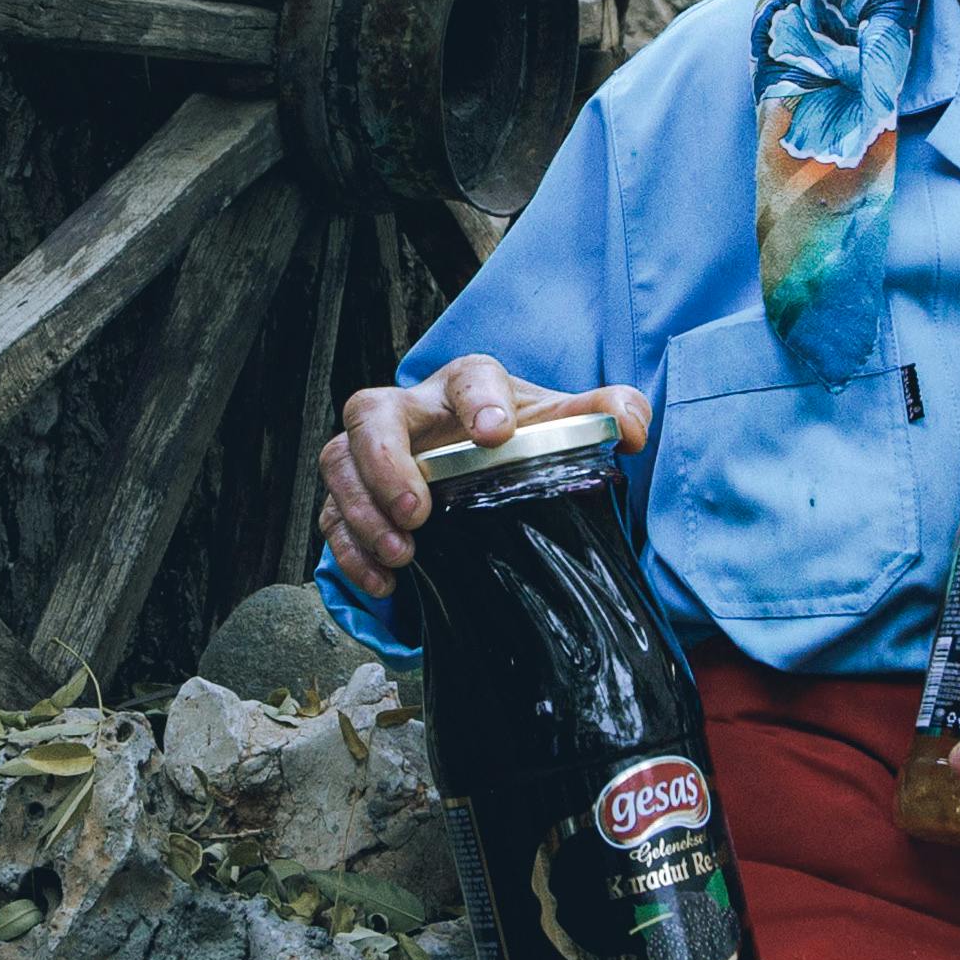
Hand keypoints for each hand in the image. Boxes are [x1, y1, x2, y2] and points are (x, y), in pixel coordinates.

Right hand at [319, 353, 654, 604]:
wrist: (484, 465)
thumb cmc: (520, 439)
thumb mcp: (566, 426)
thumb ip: (608, 414)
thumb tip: (630, 429)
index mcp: (467, 386)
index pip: (468, 376)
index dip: (478, 399)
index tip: (497, 434)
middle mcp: (411, 412)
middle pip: (371, 414)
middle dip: (386, 463)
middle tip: (418, 510)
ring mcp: (374, 453)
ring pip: (338, 463)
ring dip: (362, 511)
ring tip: (403, 555)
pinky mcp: (354, 495)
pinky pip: (330, 515)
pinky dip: (350, 551)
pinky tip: (385, 583)